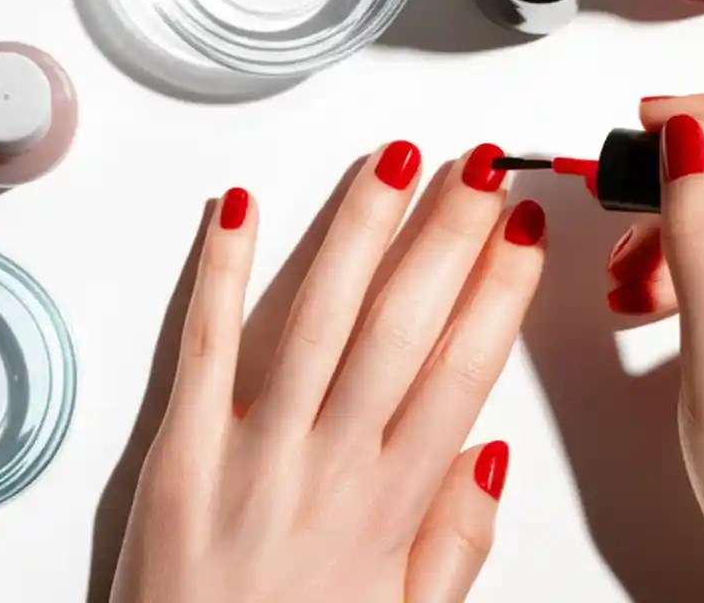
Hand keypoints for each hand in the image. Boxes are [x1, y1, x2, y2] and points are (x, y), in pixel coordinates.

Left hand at [110, 143, 545, 602]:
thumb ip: (456, 539)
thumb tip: (492, 452)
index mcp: (391, 505)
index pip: (462, 371)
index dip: (500, 292)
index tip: (523, 232)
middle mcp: (328, 464)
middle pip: (402, 325)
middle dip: (448, 235)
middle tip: (478, 168)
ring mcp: (252, 448)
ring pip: (319, 316)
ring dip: (360, 229)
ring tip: (395, 164)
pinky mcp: (179, 448)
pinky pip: (206, 345)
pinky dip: (222, 272)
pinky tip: (241, 209)